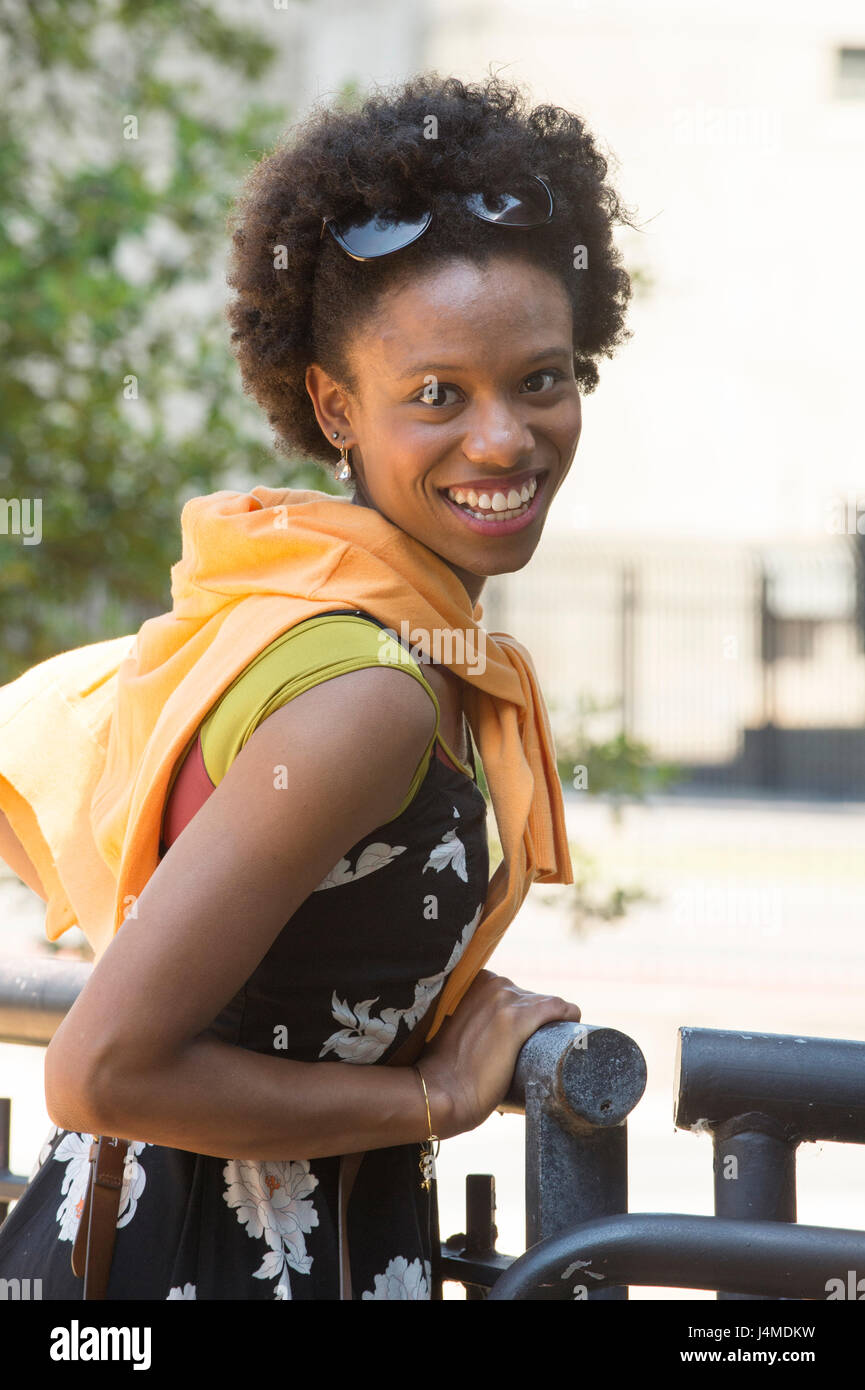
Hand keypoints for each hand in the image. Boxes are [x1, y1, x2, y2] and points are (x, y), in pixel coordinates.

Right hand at [416, 969, 581, 1138]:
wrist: (440, 1091)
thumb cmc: (448, 1070)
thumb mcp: (459, 1029)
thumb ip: (475, 1021)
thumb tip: (495, 1039)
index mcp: (475, 982)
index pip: (513, 991)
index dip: (522, 1013)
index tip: (525, 1035)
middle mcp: (490, 983)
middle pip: (531, 997)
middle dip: (536, 1020)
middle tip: (533, 1049)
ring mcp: (503, 999)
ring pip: (546, 1004)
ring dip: (551, 1023)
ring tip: (550, 1048)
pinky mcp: (515, 1019)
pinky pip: (557, 1008)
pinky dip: (568, 1015)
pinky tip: (573, 1026)